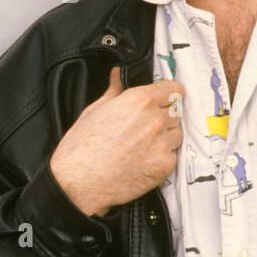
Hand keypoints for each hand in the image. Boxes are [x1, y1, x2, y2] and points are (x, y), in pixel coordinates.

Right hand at [50, 68, 183, 216]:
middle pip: (176, 112)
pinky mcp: (165, 165)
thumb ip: (114, 91)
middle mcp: (155, 118)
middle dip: (165, 116)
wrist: (79, 182)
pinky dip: (163, 157)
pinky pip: (173, 155)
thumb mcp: (94, 111)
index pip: (174, 89)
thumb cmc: (81, 147)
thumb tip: (118, 74)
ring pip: (177, 134)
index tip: (168, 98)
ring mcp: (162, 143)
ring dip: (167, 137)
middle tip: (147, 127)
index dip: (171, 93)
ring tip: (144, 145)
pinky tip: (144, 160)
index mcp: (139, 100)